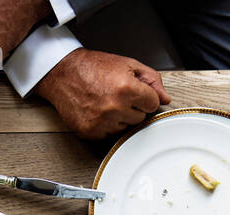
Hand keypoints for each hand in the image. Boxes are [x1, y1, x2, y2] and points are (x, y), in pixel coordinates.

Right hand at [36, 48, 169, 139]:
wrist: (64, 74)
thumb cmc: (93, 67)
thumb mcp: (128, 65)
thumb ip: (151, 80)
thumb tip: (165, 98)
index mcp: (127, 88)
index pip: (153, 104)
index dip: (145, 97)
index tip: (136, 93)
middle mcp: (115, 107)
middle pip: (140, 117)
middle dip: (133, 107)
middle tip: (118, 95)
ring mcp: (102, 122)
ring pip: (125, 127)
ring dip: (120, 117)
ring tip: (106, 102)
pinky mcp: (91, 132)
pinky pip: (109, 135)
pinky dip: (105, 125)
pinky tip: (97, 111)